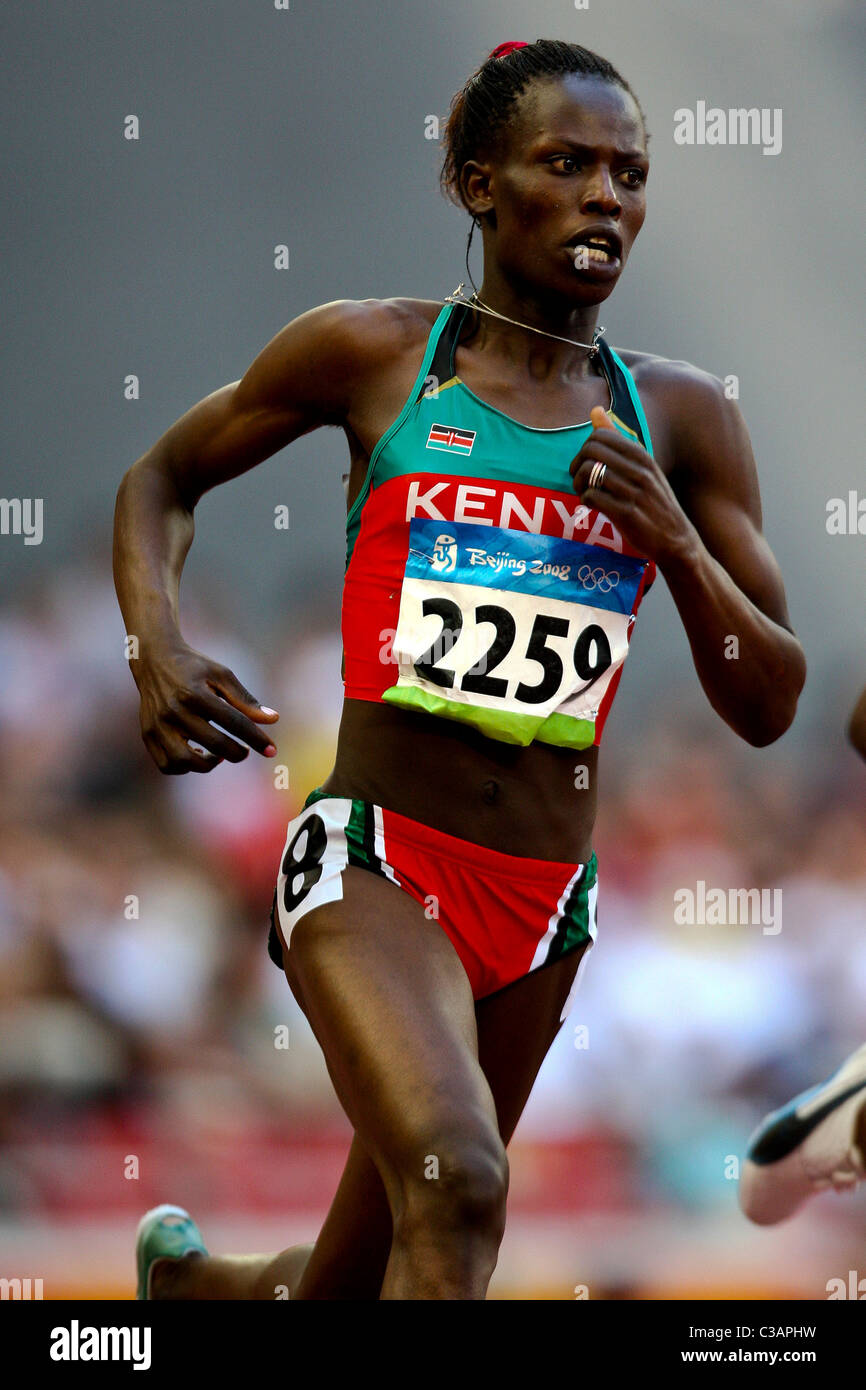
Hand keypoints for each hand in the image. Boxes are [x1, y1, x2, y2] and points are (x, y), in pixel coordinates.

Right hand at [134, 638, 279, 773]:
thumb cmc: (194, 668)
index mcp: (195, 693)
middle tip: (244, 752)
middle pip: (214, 744)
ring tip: (219, 755)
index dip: (256, 739)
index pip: (234, 723)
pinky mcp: (147, 734)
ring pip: (184, 762)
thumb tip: (273, 720)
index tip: (272, 750)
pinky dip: (184, 768)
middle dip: (236, 753)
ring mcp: (157, 725)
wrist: (153, 659)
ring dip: (207, 765)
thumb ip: (245, 699)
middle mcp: (174, 711)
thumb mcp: (222, 675)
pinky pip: (166, 764)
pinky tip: (197, 756)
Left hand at [570, 406, 695, 565]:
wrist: (676, 540)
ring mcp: (634, 492)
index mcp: (642, 456)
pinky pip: (591, 496)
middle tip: (580, 481)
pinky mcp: (626, 514)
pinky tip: (592, 506)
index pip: (600, 436)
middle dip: (577, 465)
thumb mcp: (643, 467)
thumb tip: (595, 410)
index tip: (587, 466)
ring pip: (589, 472)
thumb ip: (617, 440)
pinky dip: (585, 500)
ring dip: (578, 484)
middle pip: (590, 451)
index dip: (585, 450)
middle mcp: (639, 470)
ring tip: (584, 493)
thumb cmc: (654, 502)